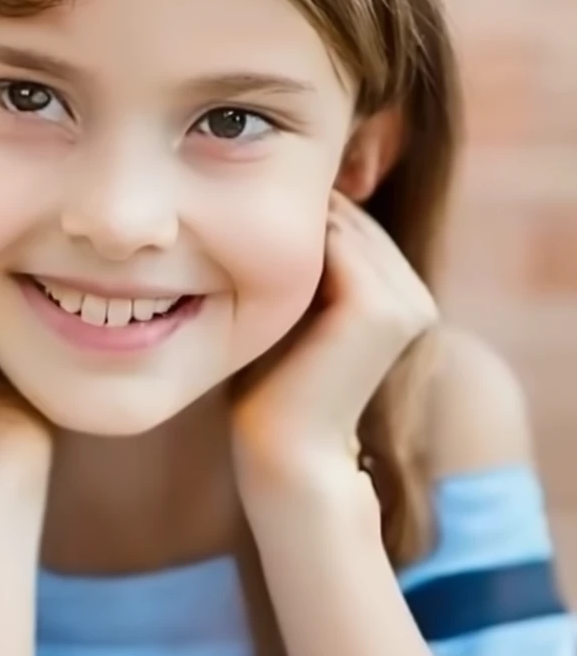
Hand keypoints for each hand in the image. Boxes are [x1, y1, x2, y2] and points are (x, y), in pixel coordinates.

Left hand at [230, 191, 437, 501]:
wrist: (285, 453)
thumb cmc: (274, 389)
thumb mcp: (294, 318)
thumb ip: (306, 272)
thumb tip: (270, 209)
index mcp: (403, 301)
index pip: (354, 227)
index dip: (300, 216)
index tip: (248, 210)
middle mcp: (416, 298)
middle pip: (352, 220)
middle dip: (299, 211)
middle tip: (239, 203)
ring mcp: (406, 301)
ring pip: (344, 225)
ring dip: (292, 221)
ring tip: (238, 222)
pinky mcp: (380, 308)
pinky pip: (337, 242)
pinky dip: (294, 238)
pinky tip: (248, 245)